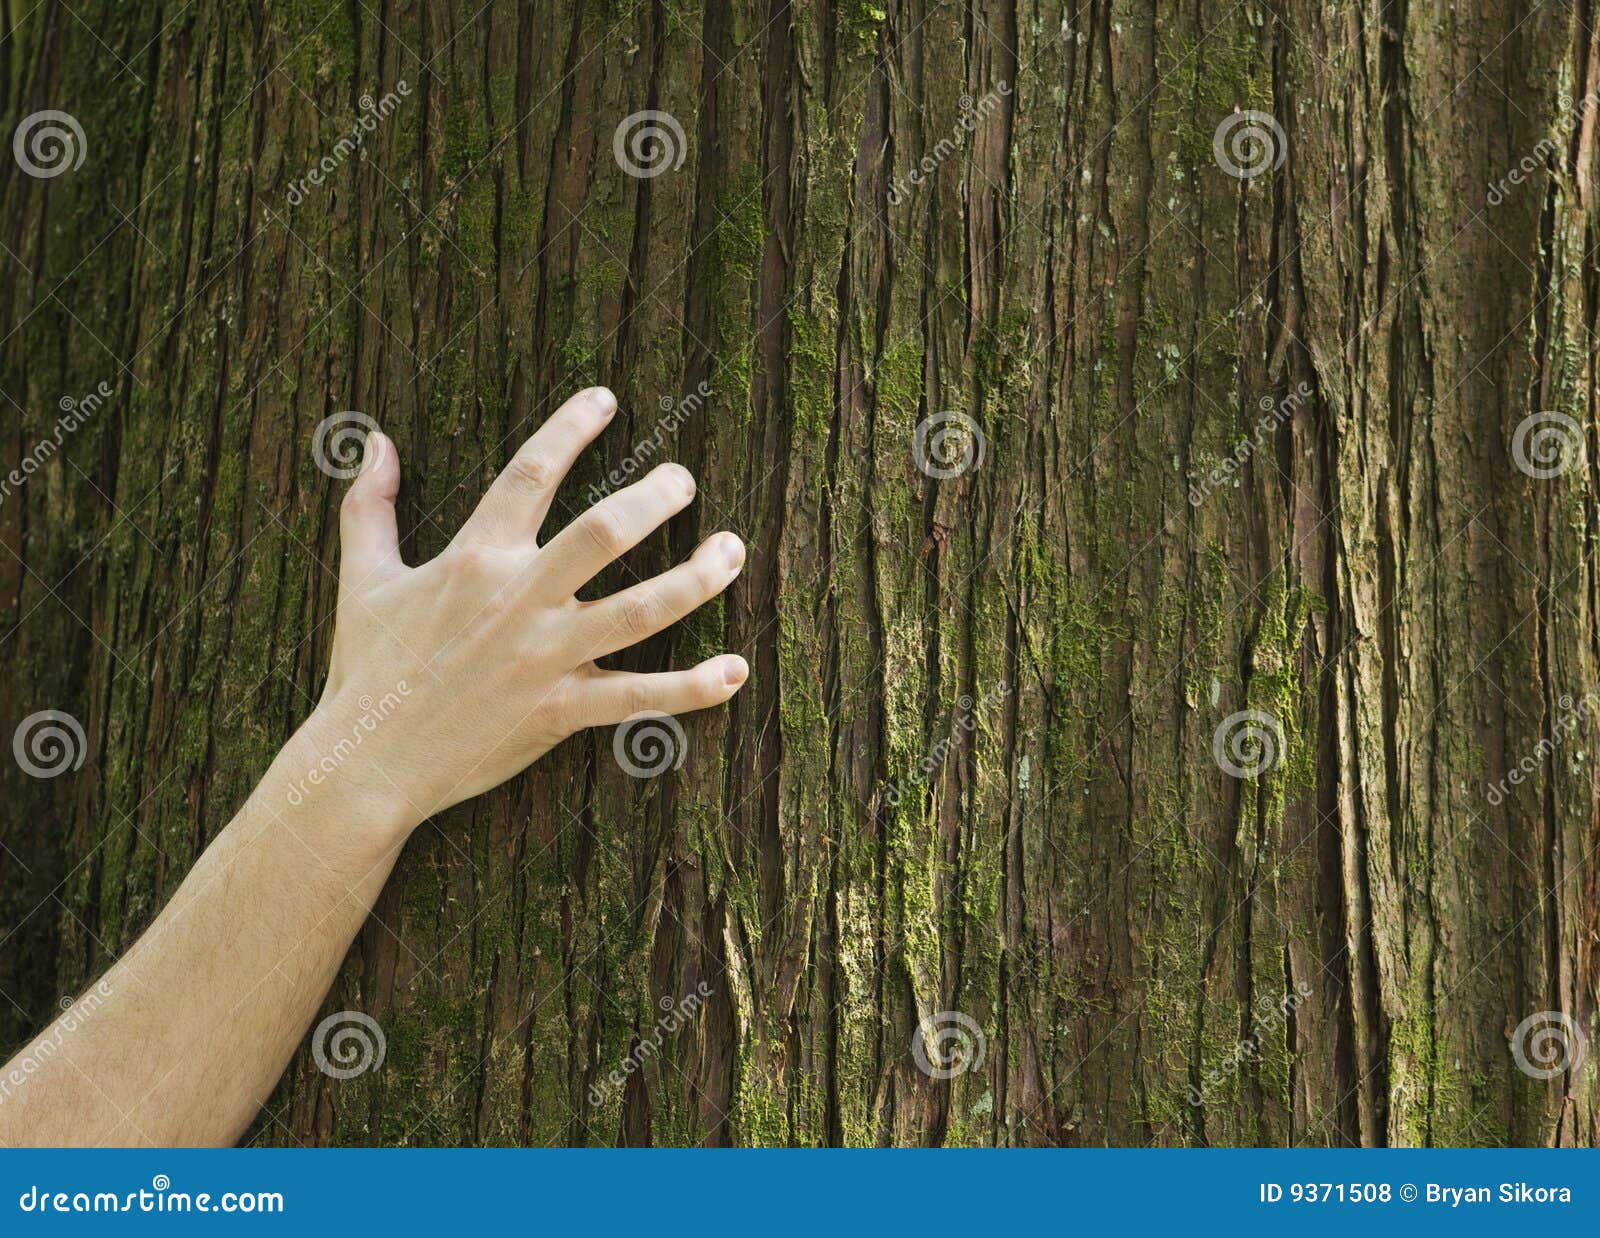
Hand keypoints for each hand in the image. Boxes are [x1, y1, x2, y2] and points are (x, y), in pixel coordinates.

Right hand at [304, 386, 746, 834]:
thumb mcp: (364, 580)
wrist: (366, 764)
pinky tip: (735, 669)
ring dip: (697, 578)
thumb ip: (370, 507)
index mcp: (473, 558)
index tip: (606, 399)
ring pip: (642, 609)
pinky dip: (694, 688)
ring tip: (733, 551)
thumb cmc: (366, 670)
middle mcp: (518, 599)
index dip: (571, 427)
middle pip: (604, 532)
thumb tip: (373, 441)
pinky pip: (641, 697)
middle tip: (684, 480)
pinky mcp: (561, 712)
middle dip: (655, 498)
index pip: (531, 472)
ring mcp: (545, 657)